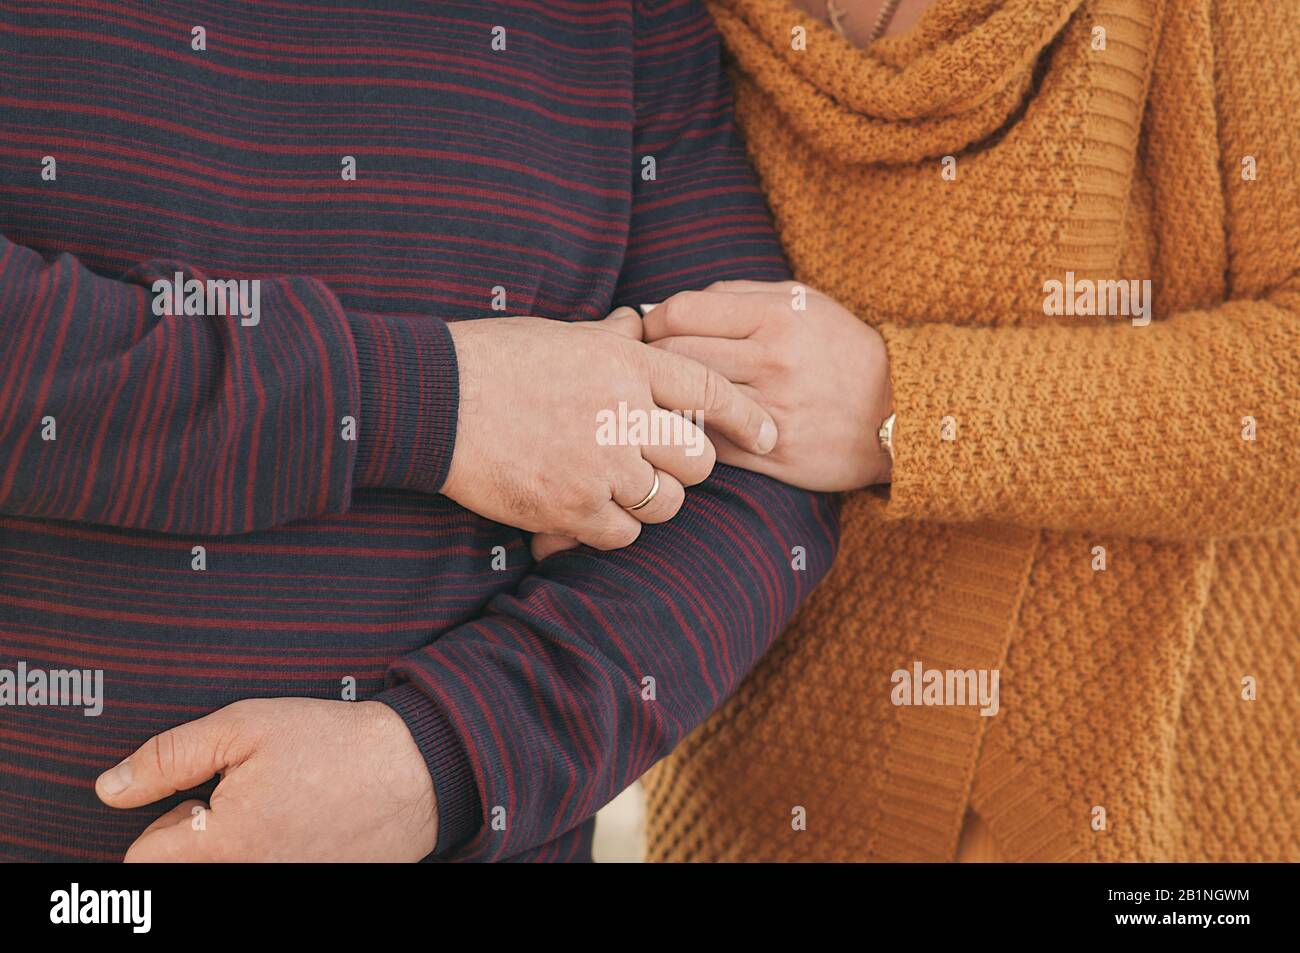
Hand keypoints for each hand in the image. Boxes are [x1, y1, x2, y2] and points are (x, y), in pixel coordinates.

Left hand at [95, 698, 436, 860]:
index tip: (202, 796)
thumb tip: (110, 789)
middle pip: (185, 874)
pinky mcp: (312, 891)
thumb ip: (168, 757)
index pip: (142, 862)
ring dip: (237, 850)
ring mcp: (281, 891)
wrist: (416, 772)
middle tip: (247, 797)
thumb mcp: (244, 727)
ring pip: (227, 876)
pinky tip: (303, 830)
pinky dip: (277, 856)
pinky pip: (269, 877)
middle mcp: (246, 882)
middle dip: (199, 839)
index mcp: (218, 847)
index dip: (166, 821)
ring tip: (278, 814)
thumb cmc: (333, 745)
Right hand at [443, 308, 777, 553]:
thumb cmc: (495, 360)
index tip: (768, 434)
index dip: (746, 417)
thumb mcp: (563, 335)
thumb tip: (639, 322)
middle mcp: (623, 413)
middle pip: (699, 459)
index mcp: (627, 362)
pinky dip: (613, 528)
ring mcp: (600, 464)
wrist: (434, 401)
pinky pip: (624, 534)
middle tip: (659, 464)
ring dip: (651, 500)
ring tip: (618, 487)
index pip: (710, 390)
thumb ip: (613, 338)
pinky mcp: (572, 507)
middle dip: (687, 466)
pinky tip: (587, 509)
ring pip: (668, 503)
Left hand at [643, 281, 891, 491]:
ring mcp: (772, 409)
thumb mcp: (803, 302)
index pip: (680, 313)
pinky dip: (690, 432)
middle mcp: (772, 361)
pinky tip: (689, 426)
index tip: (649, 332)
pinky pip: (708, 441)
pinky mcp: (772, 451)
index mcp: (776, 316)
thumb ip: (736, 296)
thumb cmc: (840, 349)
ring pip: (687, 401)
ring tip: (662, 397)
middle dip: (649, 361)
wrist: (900, 411)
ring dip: (665, 400)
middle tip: (646, 367)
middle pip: (674, 357)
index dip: (651, 322)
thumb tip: (668, 306)